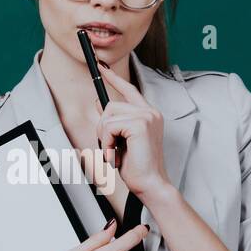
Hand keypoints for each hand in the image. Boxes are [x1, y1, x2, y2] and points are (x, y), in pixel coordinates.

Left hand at [95, 61, 169, 199]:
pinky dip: (108, 143)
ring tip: (116, 153)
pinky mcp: (141, 124)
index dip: (113, 77)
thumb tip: (99, 104)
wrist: (151, 184)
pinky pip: (110, 126)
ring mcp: (147, 116)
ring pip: (108, 116)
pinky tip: (117, 155)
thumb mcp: (121, 141)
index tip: (100, 66)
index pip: (129, 89)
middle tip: (112, 148)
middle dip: (103, 129)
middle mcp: (150, 112)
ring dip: (105, 138)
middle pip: (111, 105)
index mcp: (148, 114)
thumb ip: (114, 122)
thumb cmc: (137, 167)